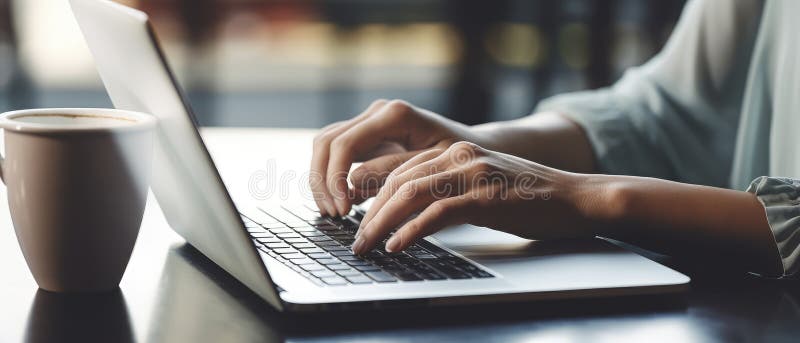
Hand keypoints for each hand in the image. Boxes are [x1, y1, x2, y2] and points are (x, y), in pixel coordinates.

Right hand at [310, 100, 491, 215]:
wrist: (473, 149)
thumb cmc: (460, 160)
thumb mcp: (432, 169)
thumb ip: (392, 174)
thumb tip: (353, 185)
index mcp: (394, 115)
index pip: (345, 144)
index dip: (336, 178)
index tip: (343, 209)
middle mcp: (377, 112)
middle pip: (327, 142)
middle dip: (323, 180)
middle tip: (333, 214)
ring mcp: (370, 121)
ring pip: (325, 145)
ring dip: (322, 180)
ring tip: (333, 212)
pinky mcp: (367, 136)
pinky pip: (335, 152)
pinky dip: (330, 177)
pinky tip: (340, 203)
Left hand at [351, 141, 601, 254]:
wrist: (576, 198)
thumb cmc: (529, 198)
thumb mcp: (481, 186)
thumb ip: (448, 191)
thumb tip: (411, 214)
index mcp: (456, 150)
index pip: (400, 168)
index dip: (373, 193)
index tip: (358, 218)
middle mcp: (460, 155)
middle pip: (399, 180)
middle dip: (371, 212)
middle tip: (356, 239)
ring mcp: (474, 173)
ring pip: (411, 193)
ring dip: (382, 222)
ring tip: (367, 245)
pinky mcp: (487, 197)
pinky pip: (438, 213)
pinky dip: (411, 230)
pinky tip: (397, 245)